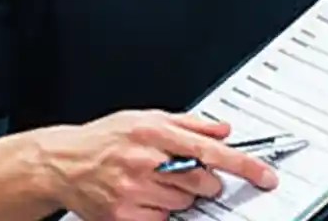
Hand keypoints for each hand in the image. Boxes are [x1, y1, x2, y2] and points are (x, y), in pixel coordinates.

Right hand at [41, 109, 279, 220]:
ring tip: (153, 182)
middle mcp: (145, 160)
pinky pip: (162, 220)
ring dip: (179, 196)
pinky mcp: (124, 216)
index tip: (265, 176)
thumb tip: (223, 129)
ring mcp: (134, 190)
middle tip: (186, 174)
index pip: (210, 149)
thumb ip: (188, 124)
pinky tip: (141, 197)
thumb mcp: (143, 118)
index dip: (243, 165)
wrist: (62, 164)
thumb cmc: (103, 139)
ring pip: (184, 203)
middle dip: (204, 181)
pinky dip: (159, 212)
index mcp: (152, 131)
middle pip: (202, 182)